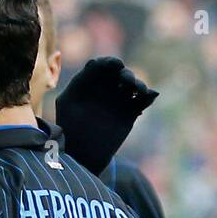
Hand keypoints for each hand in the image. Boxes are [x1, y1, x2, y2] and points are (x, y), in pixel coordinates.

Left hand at [54, 58, 158, 174]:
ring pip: (133, 85)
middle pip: (119, 73)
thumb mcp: (68, 102)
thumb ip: (78, 82)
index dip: (108, 62)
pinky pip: (142, 100)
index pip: (101, 66)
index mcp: (90, 82)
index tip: (115, 64)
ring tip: (138, 89)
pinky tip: (148, 96)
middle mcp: (106, 88)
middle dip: (125, 73)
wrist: (81, 155)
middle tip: (126, 80)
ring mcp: (119, 100)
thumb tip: (94, 63)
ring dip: (138, 84)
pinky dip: (147, 96)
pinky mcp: (131, 112)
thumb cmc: (69, 127)